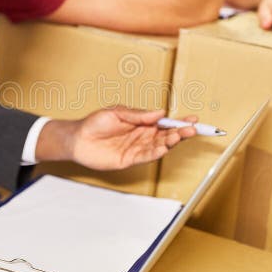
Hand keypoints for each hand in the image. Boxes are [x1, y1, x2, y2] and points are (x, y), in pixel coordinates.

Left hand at [37, 107, 197, 169]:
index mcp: (142, 123)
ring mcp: (137, 148)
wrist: (78, 139)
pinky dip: (156, 153)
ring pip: (159, 146)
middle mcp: (143, 136)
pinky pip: (146, 156)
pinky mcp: (130, 159)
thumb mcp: (117, 112)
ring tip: (180, 136)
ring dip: (171, 142)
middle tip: (191, 129)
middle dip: (180, 132)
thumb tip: (159, 112)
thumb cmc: (95, 123)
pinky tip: (164, 149)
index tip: (193, 119)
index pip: (165, 122)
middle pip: (167, 135)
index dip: (179, 121)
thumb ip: (138, 115)